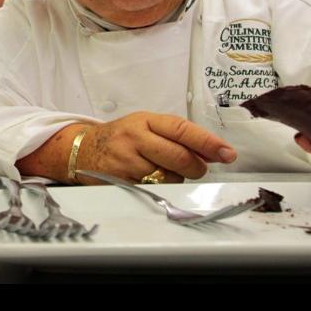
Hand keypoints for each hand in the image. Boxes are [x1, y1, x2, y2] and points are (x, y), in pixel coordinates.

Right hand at [73, 112, 236, 184]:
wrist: (82, 149)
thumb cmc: (121, 137)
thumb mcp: (146, 126)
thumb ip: (176, 136)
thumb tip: (213, 151)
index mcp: (146, 121)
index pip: (182, 130)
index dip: (208, 142)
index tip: (227, 153)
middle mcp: (135, 138)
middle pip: (179, 157)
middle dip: (196, 166)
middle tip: (199, 168)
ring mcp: (125, 161)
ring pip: (168, 177)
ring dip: (175, 178)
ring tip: (161, 170)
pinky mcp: (119, 181)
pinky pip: (152, 190)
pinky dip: (158, 188)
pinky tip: (149, 179)